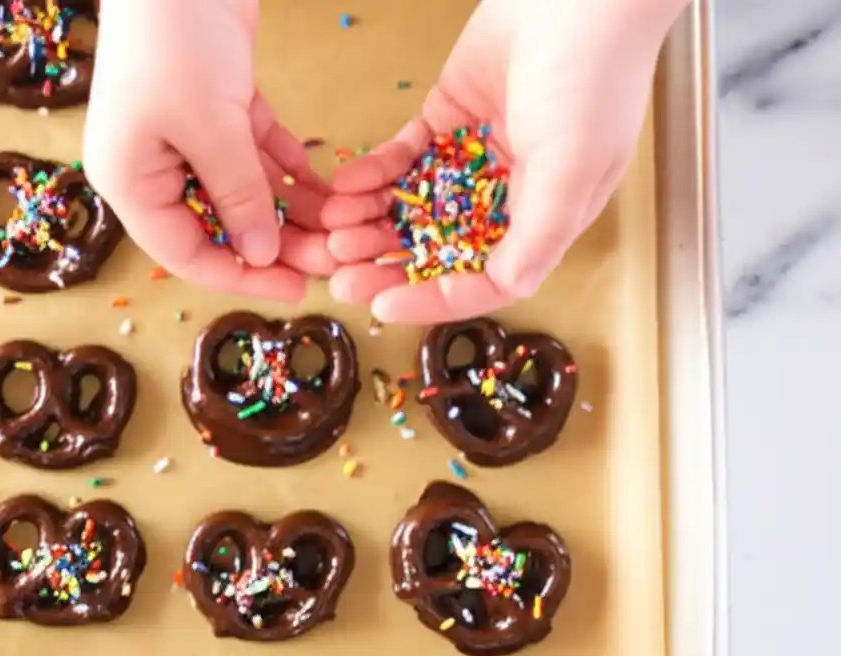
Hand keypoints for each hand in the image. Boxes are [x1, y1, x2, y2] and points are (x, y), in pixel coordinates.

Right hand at [84, 0, 335, 302]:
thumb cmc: (175, 43)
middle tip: (335, 258)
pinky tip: (331, 189)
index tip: (295, 289)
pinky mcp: (218, 104)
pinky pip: (256, 153)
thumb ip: (238, 196)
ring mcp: (185, 134)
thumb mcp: (210, 129)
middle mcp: (154, 166)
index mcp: (130, 182)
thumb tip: (262, 255)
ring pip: (246, 190)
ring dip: (293, 210)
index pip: (186, 253)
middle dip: (278, 243)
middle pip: (221, 225)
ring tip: (344, 227)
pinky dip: (290, 169)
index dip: (241, 277)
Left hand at [325, 0, 684, 322]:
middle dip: (387, 264)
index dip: (432, 298)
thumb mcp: (573, 169)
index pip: (483, 278)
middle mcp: (508, 195)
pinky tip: (345, 185)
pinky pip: (402, 158)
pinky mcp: (447, 118)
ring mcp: (474, 157)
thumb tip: (507, 287)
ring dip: (373, 221)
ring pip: (413, 206)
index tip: (382, 307)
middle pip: (437, 247)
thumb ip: (538, 236)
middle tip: (339, 276)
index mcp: (545, 217)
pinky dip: (374, 173)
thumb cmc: (592, 80)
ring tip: (332, 232)